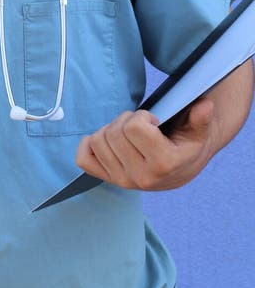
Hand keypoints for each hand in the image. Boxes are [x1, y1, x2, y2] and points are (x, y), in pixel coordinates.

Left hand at [75, 98, 216, 190]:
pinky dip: (90, 144)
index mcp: (164, 164)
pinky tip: (108, 140)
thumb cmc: (188, 143)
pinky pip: (83, 158)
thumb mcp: (200, 130)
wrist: (184, 166)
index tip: (153, 121)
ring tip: (129, 134)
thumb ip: (201, 118)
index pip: (134, 127)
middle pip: (113, 132)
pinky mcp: (110, 180)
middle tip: (141, 126)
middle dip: (126, 120)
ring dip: (111, 129)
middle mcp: (141, 177)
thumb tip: (205, 106)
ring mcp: (123, 181)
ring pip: (97, 141)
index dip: (142, 116)